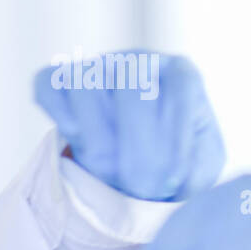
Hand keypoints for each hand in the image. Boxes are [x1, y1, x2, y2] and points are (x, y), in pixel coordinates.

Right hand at [33, 49, 225, 200]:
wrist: (139, 167)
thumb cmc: (178, 163)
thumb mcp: (201, 167)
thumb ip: (193, 165)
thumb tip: (165, 173)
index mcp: (182, 74)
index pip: (180, 87)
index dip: (175, 135)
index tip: (173, 179)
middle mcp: (140, 62)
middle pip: (132, 87)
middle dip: (137, 145)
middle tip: (142, 187)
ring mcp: (99, 68)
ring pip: (86, 87)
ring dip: (96, 138)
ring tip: (110, 172)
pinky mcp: (62, 81)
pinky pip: (49, 85)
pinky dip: (58, 112)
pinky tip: (75, 139)